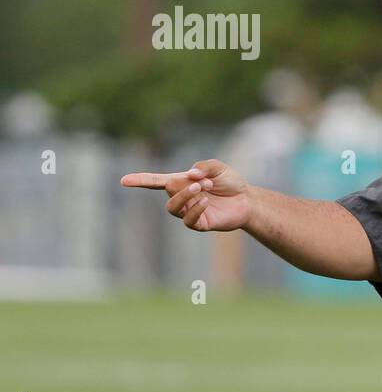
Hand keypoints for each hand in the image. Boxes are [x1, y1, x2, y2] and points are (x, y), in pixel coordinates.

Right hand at [120, 158, 250, 231]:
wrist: (247, 200)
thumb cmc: (230, 182)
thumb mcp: (219, 168)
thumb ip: (204, 167)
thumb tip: (190, 175)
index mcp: (181, 182)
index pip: (156, 182)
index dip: (140, 181)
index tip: (123, 181)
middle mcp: (182, 198)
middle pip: (167, 192)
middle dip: (183, 185)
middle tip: (205, 182)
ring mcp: (189, 212)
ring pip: (172, 208)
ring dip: (185, 196)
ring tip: (203, 188)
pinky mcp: (199, 224)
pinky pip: (188, 220)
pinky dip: (195, 209)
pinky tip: (206, 201)